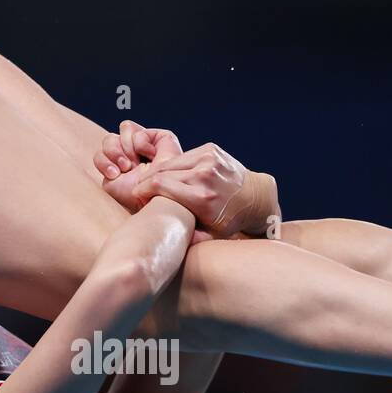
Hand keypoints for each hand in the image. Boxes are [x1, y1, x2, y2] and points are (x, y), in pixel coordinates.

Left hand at [95, 121, 183, 211]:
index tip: (114, 175)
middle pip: (110, 138)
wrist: (157, 197)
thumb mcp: (111, 183)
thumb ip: (103, 161)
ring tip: (137, 164)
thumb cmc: (136, 196)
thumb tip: (109, 142)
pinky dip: (142, 146)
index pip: (100, 153)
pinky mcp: (161, 137)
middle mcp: (131, 153)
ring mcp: (146, 144)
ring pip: (124, 128)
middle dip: (115, 153)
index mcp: (119, 165)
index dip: (103, 161)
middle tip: (126, 168)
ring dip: (127, 149)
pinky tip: (152, 156)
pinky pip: (138, 132)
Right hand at [132, 143, 269, 238]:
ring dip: (156, 171)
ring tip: (150, 182)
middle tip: (140, 191)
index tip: (137, 198)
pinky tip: (167, 173)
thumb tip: (162, 241)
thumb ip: (186, 239)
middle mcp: (205, 175)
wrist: (254, 197)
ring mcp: (208, 159)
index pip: (159, 186)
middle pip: (161, 173)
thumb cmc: (228, 220)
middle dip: (146, 181)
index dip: (142, 190)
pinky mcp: (210, 150)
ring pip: (170, 163)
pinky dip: (172, 165)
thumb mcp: (209, 237)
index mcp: (202, 198)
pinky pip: (182, 156)